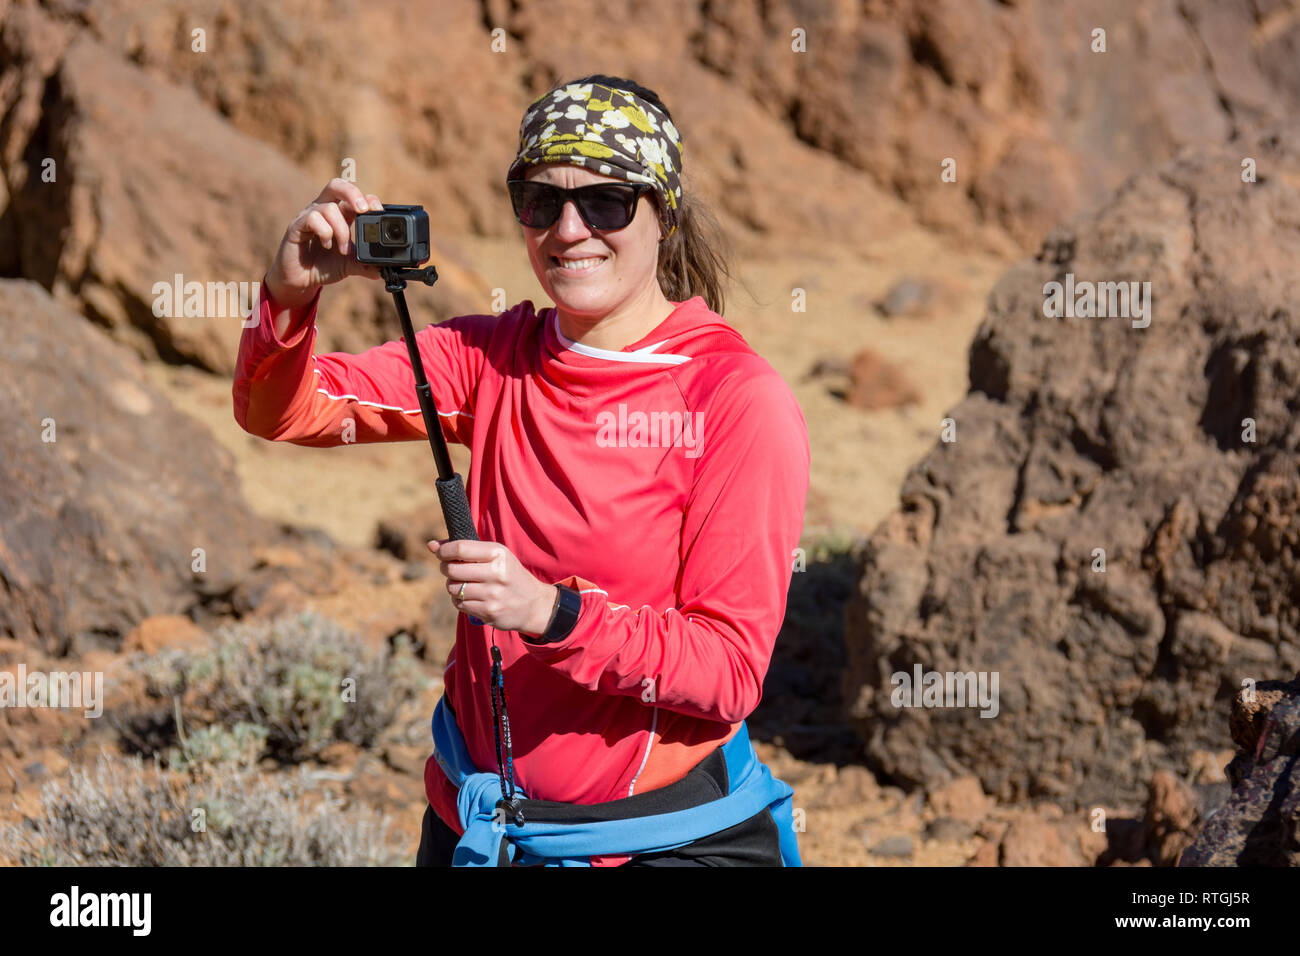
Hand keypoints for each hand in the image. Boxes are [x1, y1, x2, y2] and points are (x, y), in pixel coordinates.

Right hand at [264, 178, 385, 312]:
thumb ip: (365, 265)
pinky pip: (312, 218)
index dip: (368, 200)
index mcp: (340, 214)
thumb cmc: (323, 266)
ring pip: (328, 207)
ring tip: (344, 249)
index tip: (378, 213)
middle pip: (336, 185)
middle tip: (363, 210)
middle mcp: (324, 210)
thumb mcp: (349, 266)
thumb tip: (383, 269)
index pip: (355, 195)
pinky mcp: (296, 226)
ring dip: (341, 229)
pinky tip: (328, 246)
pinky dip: (325, 232)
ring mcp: (309, 216)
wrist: (299, 280)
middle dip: (353, 193)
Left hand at [429, 539, 558, 635]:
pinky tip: (471, 597)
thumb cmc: (509, 575)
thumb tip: (431, 545)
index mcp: (499, 554)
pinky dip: (459, 600)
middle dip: (446, 568)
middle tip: (451, 569)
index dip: (444, 551)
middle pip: (452, 570)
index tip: (440, 553)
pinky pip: (459, 604)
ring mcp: (492, 594)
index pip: (460, 549)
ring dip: (452, 586)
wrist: (533, 604)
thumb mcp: (495, 556)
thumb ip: (465, 549)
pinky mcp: (488, 612)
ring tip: (464, 584)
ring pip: (453, 588)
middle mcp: (496, 573)